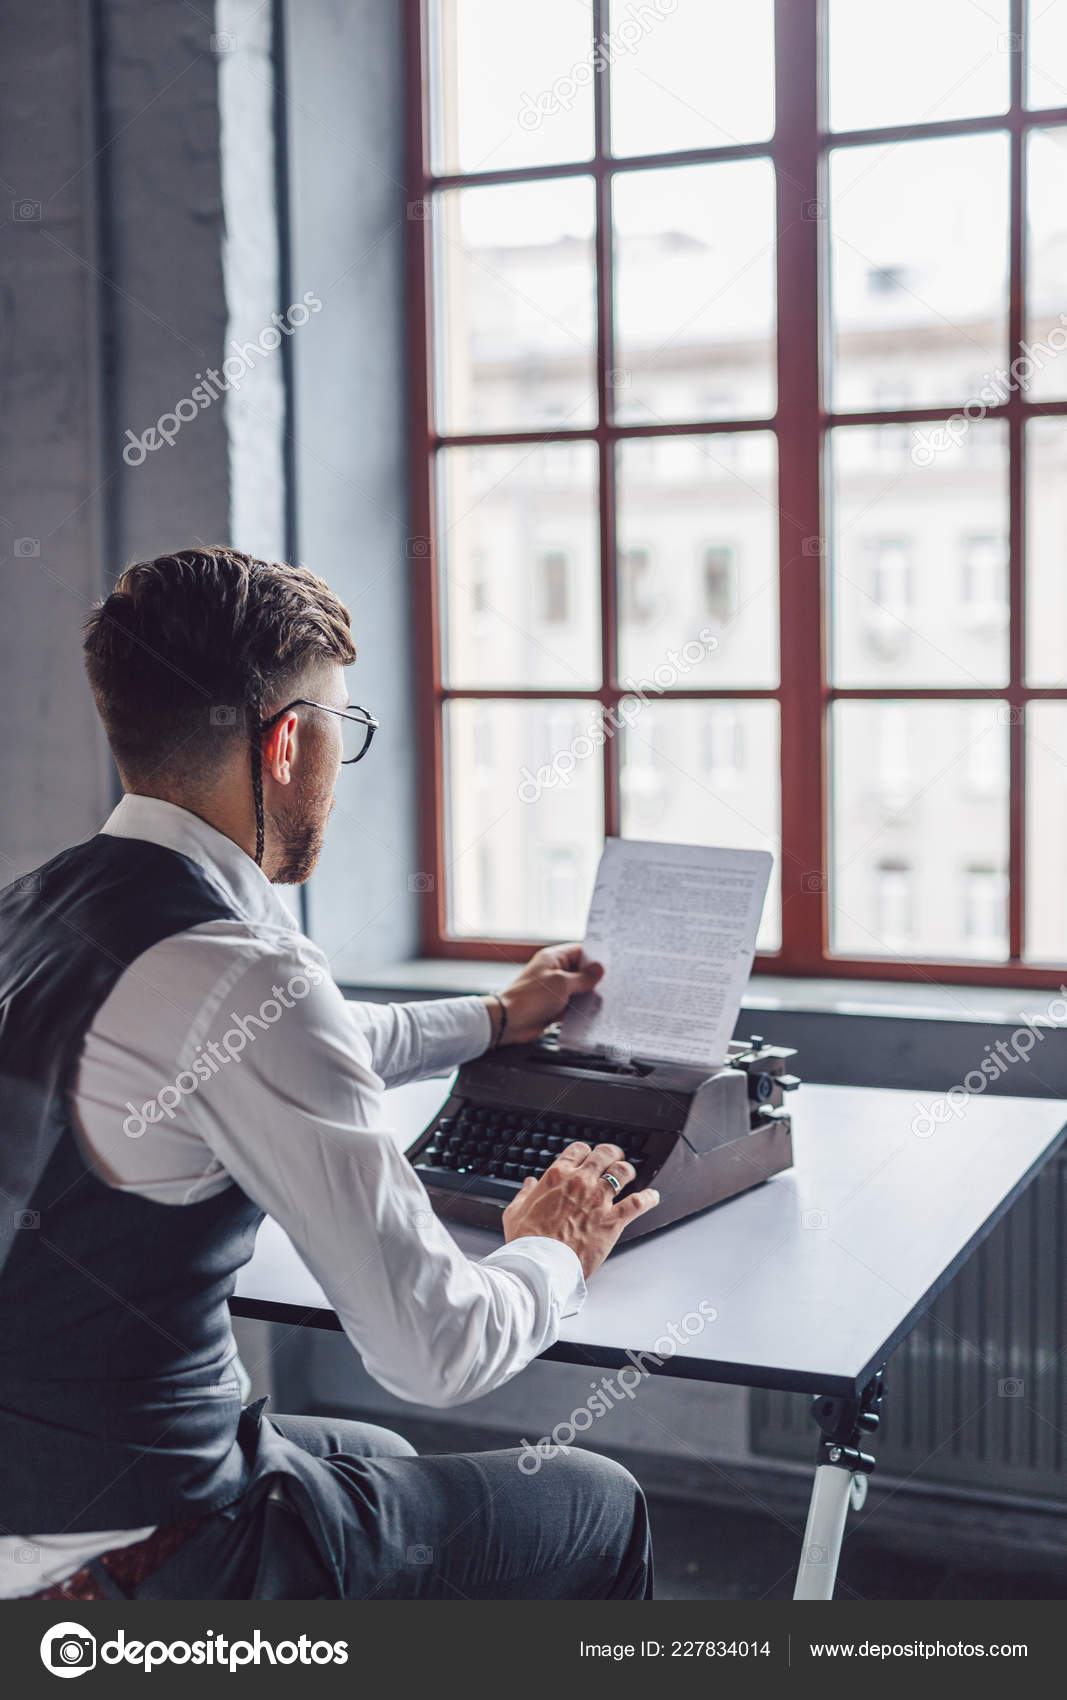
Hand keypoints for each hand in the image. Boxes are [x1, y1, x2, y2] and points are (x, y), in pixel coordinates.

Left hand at [486, 942, 603, 1047]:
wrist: (509, 1021)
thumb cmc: (530, 998)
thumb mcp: (562, 984)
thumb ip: (583, 978)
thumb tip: (599, 970)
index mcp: (553, 958)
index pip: (579, 951)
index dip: (595, 957)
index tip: (610, 964)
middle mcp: (553, 971)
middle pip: (580, 972)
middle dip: (593, 979)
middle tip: (611, 984)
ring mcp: (553, 989)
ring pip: (577, 990)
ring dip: (587, 996)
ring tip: (603, 1000)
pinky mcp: (553, 1005)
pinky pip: (571, 1005)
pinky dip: (579, 1009)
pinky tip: (591, 1013)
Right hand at [502, 1142, 659, 1279]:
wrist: (540, 1265)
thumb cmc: (527, 1241)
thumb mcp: (515, 1211)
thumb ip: (525, 1194)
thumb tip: (529, 1184)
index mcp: (557, 1176)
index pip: (578, 1150)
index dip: (585, 1152)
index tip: (588, 1157)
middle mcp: (580, 1182)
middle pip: (605, 1154)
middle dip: (612, 1154)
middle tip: (614, 1159)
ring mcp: (598, 1199)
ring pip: (623, 1172)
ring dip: (628, 1171)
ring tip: (631, 1174)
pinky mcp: (612, 1220)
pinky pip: (638, 1202)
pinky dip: (649, 1198)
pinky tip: (652, 1197)